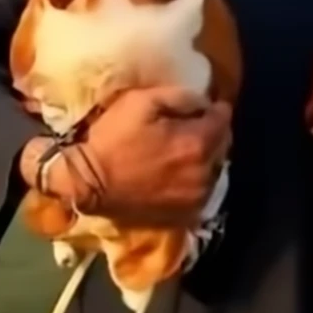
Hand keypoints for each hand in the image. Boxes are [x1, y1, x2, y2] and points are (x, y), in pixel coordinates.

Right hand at [20, 85, 231, 226]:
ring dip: (206, 157)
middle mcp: (205, 172)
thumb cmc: (113, 139)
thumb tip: (204, 101)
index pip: (224, 119)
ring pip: (215, 168)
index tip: (204, 106)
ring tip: (185, 151)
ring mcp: (197, 197)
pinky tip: (178, 174)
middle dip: (212, 132)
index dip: (215, 109)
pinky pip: (203, 191)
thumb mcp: (141, 102)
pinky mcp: (186, 215)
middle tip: (193, 126)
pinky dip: (196, 180)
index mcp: (198, 143)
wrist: (88, 185)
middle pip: (223, 144)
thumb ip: (180, 96)